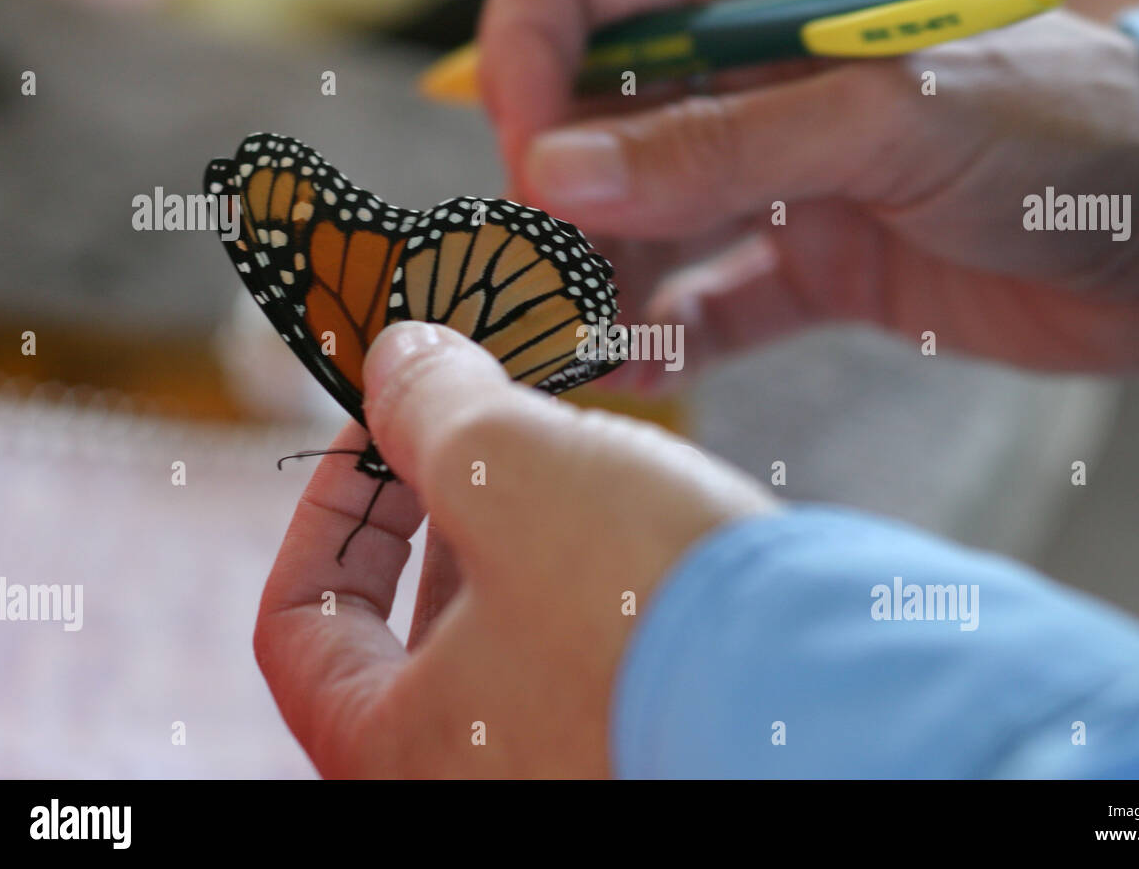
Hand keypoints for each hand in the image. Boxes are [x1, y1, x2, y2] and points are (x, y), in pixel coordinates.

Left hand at [253, 322, 775, 776]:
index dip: (325, 508)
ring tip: (557, 448)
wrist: (842, 700)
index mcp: (392, 751)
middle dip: (434, 508)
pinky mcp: (638, 745)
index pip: (296, 625)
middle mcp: (468, 781)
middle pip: (403, 630)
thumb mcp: (510, 472)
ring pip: (503, 639)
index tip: (376, 431)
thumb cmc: (651, 613)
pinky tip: (628, 506)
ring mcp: (560, 770)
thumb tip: (398, 358)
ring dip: (517, 534)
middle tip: (473, 421)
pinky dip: (583, 575)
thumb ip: (430, 406)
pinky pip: (583, 653)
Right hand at [478, 0, 1138, 388]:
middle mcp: (748, 71)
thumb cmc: (1055, 127)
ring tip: (576, 352)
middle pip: (590, 114)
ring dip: (599, 283)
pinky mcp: (806, 259)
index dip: (529, 59)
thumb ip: (715, 144)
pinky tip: (633, 375)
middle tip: (538, 288)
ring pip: (638, 218)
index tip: (530, 164)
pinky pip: (706, 299)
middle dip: (552, 201)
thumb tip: (550, 172)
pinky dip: (664, 339)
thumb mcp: (881, 116)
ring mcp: (774, 170)